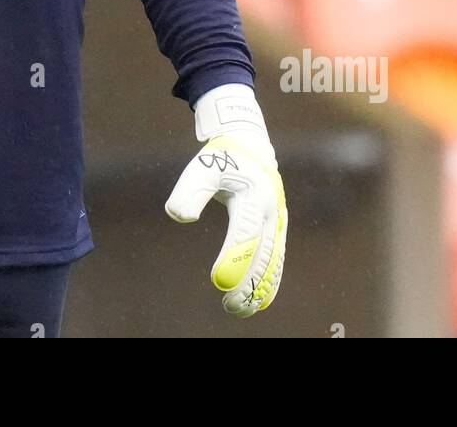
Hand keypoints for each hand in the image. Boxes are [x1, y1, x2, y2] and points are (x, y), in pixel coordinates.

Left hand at [166, 83, 286, 316]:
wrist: (249, 147)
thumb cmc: (221, 159)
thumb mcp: (202, 167)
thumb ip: (189, 190)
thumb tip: (179, 216)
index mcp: (253, 195)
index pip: (245, 232)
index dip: (233, 257)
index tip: (218, 280)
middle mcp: (270, 211)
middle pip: (262, 254)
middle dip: (247, 282)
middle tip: (228, 303)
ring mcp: (277, 222)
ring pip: (272, 262)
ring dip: (258, 288)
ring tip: (239, 309)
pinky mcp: (277, 229)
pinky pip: (276, 260)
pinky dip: (269, 282)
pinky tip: (257, 301)